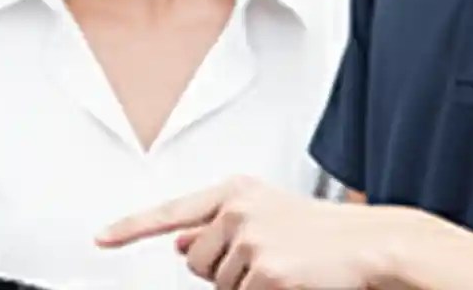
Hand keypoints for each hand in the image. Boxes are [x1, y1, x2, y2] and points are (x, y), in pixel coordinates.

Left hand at [96, 176, 409, 288]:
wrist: (370, 244)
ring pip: (218, 285)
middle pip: (196, 261)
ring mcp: (249, 241)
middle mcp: (237, 209)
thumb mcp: (267, 216)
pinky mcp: (265, 273)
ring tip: (285, 267)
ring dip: (245, 285)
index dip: (130, 228)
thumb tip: (180, 241)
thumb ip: (220, 226)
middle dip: (222, 269)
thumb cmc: (323, 232)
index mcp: (235, 191)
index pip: (170, 210)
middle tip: (266, 260)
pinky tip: (291, 280)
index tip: (101, 239)